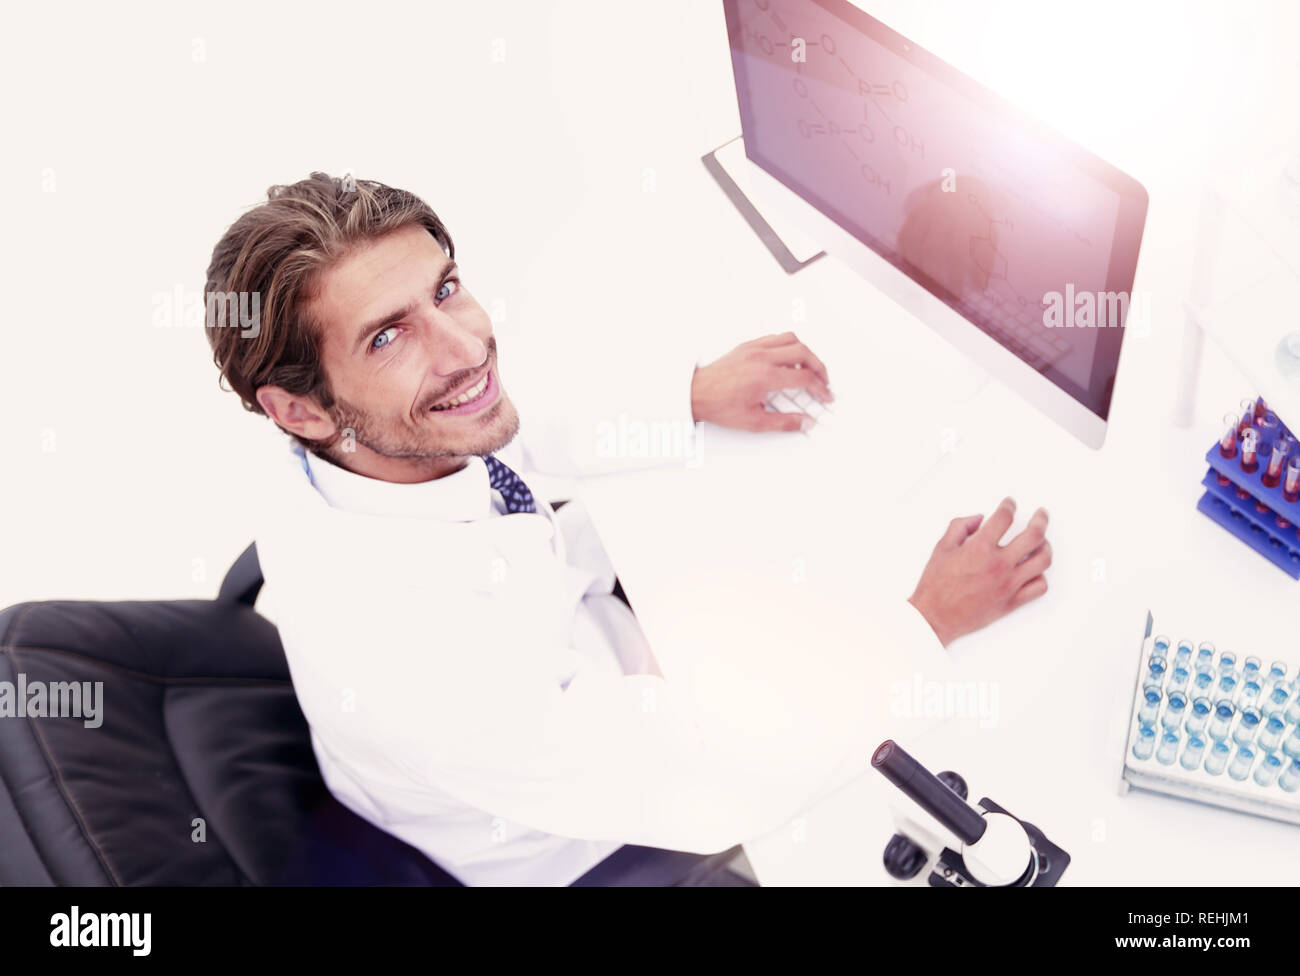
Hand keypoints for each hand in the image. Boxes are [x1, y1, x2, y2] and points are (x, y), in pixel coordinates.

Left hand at [690, 332, 832, 431]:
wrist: (695, 393)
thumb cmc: (718, 406)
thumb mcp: (754, 422)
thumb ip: (784, 422)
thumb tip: (805, 423)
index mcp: (765, 376)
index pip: (804, 377)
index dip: (820, 388)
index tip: (825, 395)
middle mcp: (762, 357)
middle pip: (804, 352)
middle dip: (819, 367)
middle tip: (823, 380)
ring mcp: (754, 348)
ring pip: (790, 339)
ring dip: (805, 352)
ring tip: (809, 366)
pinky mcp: (747, 345)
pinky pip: (774, 338)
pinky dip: (787, 345)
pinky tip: (787, 358)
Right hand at [907, 498, 1050, 647]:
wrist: (935, 617)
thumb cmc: (936, 585)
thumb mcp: (942, 547)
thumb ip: (960, 526)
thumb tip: (979, 518)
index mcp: (980, 548)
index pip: (1004, 517)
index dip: (1009, 505)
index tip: (1010, 503)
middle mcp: (999, 564)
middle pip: (1034, 535)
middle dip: (1040, 519)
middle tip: (1041, 514)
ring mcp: (1009, 584)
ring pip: (1043, 560)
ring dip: (1046, 546)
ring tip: (1042, 542)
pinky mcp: (1012, 601)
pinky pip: (1039, 586)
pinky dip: (1041, 575)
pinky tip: (1034, 570)